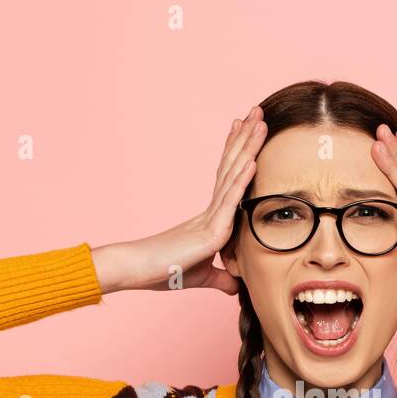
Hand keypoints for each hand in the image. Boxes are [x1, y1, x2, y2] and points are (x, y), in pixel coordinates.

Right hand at [92, 106, 265, 295]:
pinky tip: (252, 161)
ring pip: (232, 176)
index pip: (229, 179)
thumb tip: (236, 286)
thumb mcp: (202, 276)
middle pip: (232, 167)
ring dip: (248, 148)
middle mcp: (210, 211)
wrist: (137, 272)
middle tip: (259, 112)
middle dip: (246, 140)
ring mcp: (209, 219)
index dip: (239, 154)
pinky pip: (227, 203)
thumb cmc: (163, 272)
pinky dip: (241, 182)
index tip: (249, 131)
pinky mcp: (208, 233)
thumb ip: (221, 278)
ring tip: (260, 121)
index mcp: (209, 218)